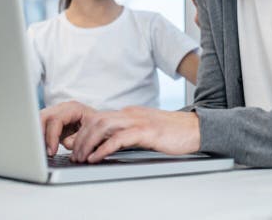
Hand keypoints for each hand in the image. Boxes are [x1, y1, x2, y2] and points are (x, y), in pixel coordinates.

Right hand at [40, 101, 96, 156]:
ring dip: (38, 136)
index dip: (52, 136)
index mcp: (73, 108)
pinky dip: (40, 137)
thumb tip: (66, 143)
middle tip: (42, 151)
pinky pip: (40, 126)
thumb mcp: (90, 133)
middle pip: (43, 117)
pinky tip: (42, 147)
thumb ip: (78, 138)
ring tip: (40, 150)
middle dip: (40, 135)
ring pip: (39, 120)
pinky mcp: (52, 120)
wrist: (99, 124)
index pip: (56, 119)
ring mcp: (56, 112)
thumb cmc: (96, 127)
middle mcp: (62, 108)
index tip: (52, 151)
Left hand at [69, 107, 200, 163]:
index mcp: (130, 113)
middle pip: (96, 119)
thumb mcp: (146, 131)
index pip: (98, 117)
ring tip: (82, 158)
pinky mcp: (147, 131)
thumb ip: (128, 134)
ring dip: (88, 142)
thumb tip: (108, 146)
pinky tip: (97, 158)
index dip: (83, 132)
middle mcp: (131, 113)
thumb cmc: (173, 133)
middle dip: (81, 138)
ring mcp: (139, 121)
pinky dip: (104, 148)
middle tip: (75, 155)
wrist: (196, 128)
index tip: (75, 146)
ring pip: (103, 125)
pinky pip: (119, 138)